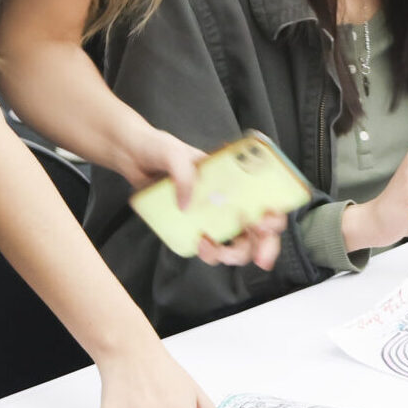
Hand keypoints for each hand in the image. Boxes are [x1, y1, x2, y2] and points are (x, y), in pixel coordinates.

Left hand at [128, 128, 286, 270]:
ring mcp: (212, 216)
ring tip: (211, 246)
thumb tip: (187, 205)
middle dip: (264, 247)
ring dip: (234, 254)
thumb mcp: (173, 153)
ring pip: (238, 244)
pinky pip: (210, 248)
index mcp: (233, 177)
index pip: (266, 197)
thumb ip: (183, 174)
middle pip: (259, 228)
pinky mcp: (194, 227)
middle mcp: (229, 198)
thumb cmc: (160, 148)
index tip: (265, 221)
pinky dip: (209, 253)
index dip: (274, 214)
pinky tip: (197, 243)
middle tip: (260, 259)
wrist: (133, 155)